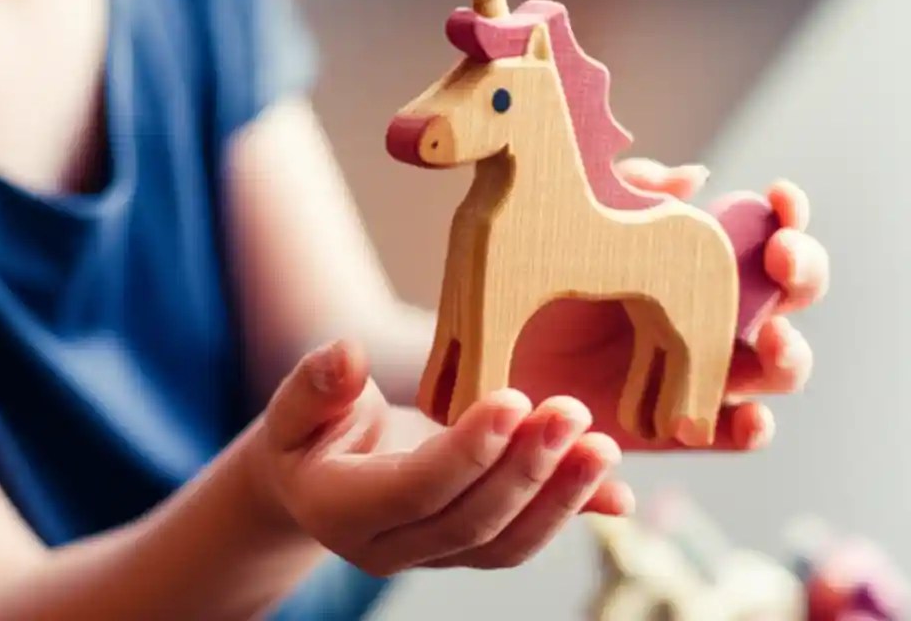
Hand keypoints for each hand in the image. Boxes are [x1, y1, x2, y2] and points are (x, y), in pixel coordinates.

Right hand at [248, 341, 633, 576]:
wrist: (315, 482)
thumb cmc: (307, 433)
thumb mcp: (293, 407)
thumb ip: (316, 384)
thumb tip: (346, 353)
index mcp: (340, 510)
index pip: (414, 489)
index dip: (467, 451)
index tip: (514, 400)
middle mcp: (388, 548)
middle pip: (470, 520)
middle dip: (527, 468)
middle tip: (571, 412)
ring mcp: (432, 557)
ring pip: (505, 543)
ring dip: (561, 496)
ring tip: (603, 446)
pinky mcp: (468, 550)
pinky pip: (523, 540)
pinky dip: (572, 514)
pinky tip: (617, 491)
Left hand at [508, 159, 829, 451]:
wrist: (501, 360)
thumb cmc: (536, 290)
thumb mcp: (574, 230)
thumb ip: (628, 195)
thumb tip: (693, 177)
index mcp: (697, 262)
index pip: (765, 234)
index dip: (787, 216)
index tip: (779, 196)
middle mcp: (715, 316)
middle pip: (789, 297)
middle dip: (801, 274)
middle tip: (780, 264)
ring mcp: (706, 374)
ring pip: (778, 368)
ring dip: (786, 354)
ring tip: (768, 343)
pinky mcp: (687, 427)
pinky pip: (736, 432)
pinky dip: (752, 427)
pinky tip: (746, 419)